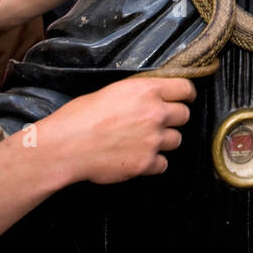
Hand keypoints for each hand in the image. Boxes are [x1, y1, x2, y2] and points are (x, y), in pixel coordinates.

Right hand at [45, 76, 195, 183]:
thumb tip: (149, 98)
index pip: (184, 88)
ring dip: (164, 141)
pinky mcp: (146, 163)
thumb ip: (138, 94)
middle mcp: (155, 114)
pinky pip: (163, 164)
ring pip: (176, 140)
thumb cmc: (79, 117)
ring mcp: (153, 140)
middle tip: (158, 122)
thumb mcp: (111, 91)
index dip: (186, 94)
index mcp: (146, 91)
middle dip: (174, 119)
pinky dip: (154, 163)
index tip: (185, 98)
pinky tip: (138, 157)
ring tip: (143, 141)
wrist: (66, 146)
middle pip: (184, 115)